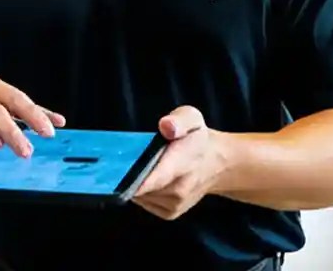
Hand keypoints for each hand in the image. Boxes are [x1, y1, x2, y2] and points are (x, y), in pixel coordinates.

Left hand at [133, 106, 227, 220]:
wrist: (216, 164)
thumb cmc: (197, 139)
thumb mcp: (192, 118)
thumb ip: (179, 121)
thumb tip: (166, 126)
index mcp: (184, 163)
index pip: (157, 176)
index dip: (135, 179)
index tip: (115, 176)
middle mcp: (180, 189)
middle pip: (142, 187)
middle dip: (129, 175)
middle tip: (122, 161)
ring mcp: (175, 204)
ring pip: (140, 196)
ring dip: (135, 183)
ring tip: (142, 166)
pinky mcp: (170, 213)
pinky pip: (144, 202)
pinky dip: (141, 192)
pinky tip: (147, 179)